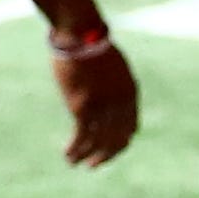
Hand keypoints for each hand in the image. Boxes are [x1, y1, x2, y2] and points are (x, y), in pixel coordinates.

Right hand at [49, 32, 139, 167]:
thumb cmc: (93, 45)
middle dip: (105, 155)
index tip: (109, 149)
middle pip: (116, 140)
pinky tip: (67, 154)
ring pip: (97, 142)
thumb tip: (110, 96)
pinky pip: (80, 136)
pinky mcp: (82, 106)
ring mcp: (102, 107)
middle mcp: (120, 104)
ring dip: (87, 156)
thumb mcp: (114, 66)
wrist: (80, 34)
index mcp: (131, 93)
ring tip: (75, 162)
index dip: (120, 143)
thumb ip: (116, 86)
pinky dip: (74, 149)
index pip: (130, 128)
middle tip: (94, 164)